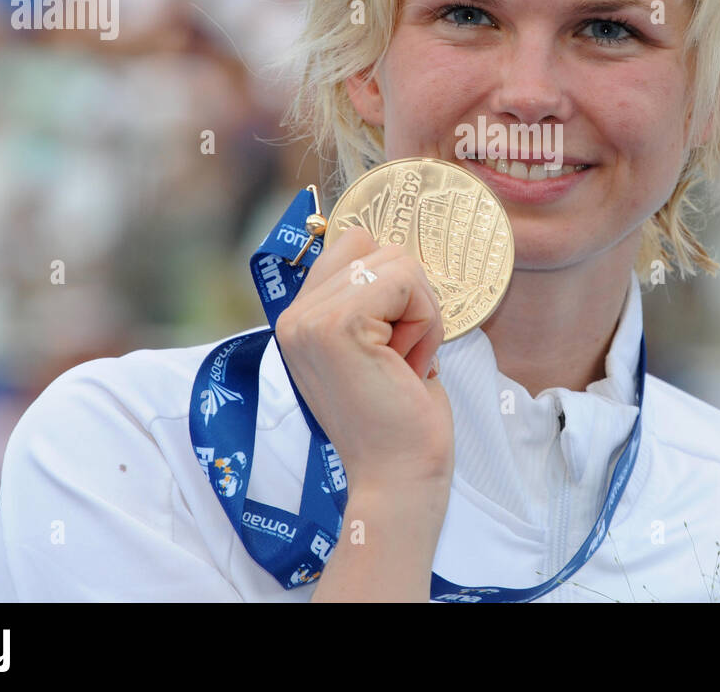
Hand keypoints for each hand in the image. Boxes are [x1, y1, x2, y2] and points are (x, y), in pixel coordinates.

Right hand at [275, 226, 453, 503]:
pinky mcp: (336, 324)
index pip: (351, 243)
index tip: (391, 342)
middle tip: (401, 355)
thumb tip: (396, 256)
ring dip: (420, 312)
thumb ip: (369, 302)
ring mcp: (309, 319)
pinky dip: (425, 320)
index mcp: (300, 320)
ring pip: (395, 261)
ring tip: (403, 361)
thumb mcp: (375, 348)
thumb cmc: (400, 419)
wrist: (398, 476)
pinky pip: (406, 281)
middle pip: (374, 245)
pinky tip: (407, 363)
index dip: (390, 283)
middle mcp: (294, 315)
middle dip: (409, 297)